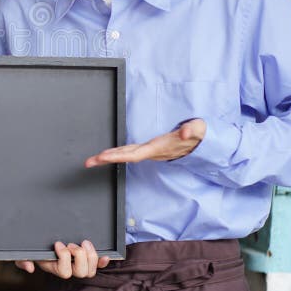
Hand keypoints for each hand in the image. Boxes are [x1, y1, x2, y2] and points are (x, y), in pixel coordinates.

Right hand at [15, 240, 109, 278]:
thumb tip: (29, 267)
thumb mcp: (22, 254)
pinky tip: (105, 256)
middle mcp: (67, 267)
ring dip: (90, 255)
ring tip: (83, 242)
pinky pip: (97, 265)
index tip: (58, 243)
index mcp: (53, 267)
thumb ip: (22, 260)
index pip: (64, 271)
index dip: (64, 257)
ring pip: (90, 270)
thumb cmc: (32, 249)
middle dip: (78, 255)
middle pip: (81, 272)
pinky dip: (102, 262)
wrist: (39, 241)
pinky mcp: (85, 258)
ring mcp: (77, 264)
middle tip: (72, 243)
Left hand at [85, 118, 206, 166]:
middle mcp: (152, 151)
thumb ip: (192, 130)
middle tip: (89, 162)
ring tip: (93, 159)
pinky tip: (109, 154)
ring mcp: (150, 151)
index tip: (104, 157)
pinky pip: (130, 151)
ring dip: (109, 157)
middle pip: (126, 157)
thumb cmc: (197, 135)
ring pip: (126, 155)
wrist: (201, 144)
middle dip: (107, 159)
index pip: (135, 153)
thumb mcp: (198, 129)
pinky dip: (118, 153)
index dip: (119, 156)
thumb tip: (184, 132)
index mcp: (159, 147)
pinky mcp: (150, 148)